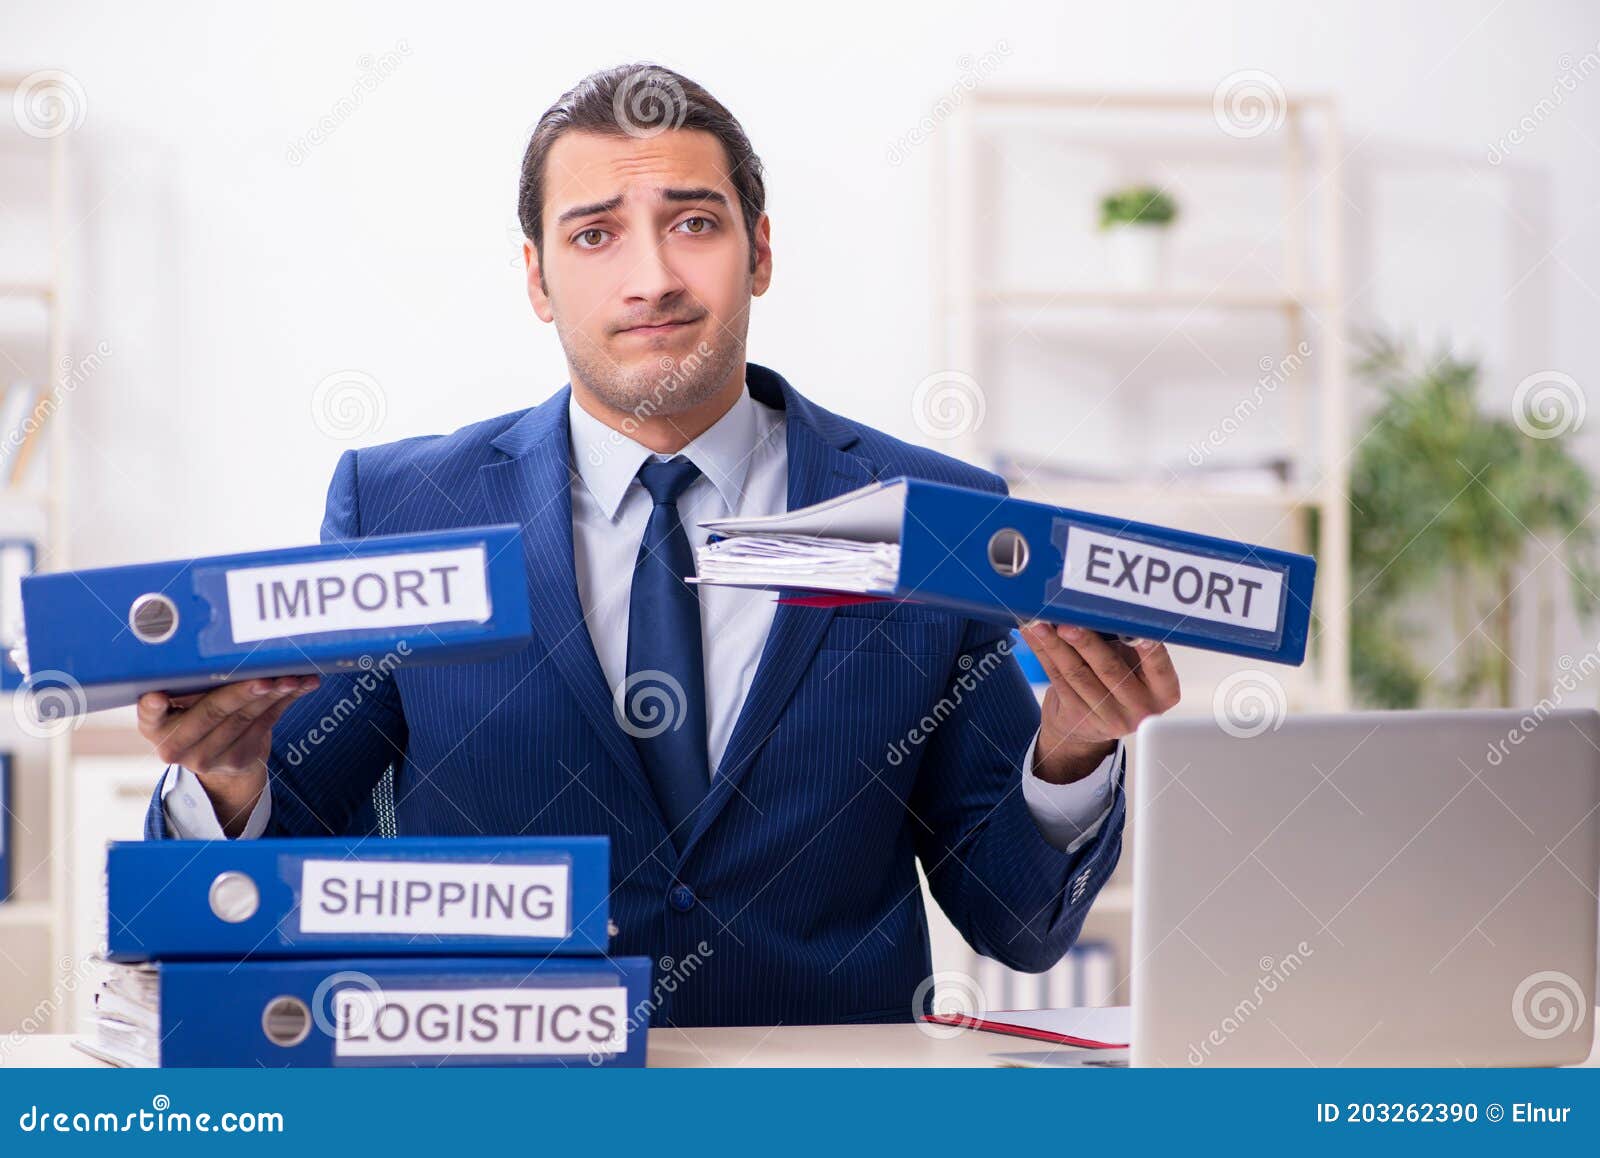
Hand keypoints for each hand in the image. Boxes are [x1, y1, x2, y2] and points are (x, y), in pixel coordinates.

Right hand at [137, 675, 318, 835]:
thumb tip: (221, 650)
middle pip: (212, 712)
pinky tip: (301, 685)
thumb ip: (190, 682)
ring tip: (291, 676)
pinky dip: (285, 700)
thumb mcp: (181, 701)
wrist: (214, 754)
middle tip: (264, 677)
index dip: (153, 706)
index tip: (158, 697)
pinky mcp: (237, 759)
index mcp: (153, 724)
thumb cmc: (194, 712)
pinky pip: (266, 723)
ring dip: (273, 694)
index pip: (150, 714)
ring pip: (245, 718)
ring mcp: (207, 758)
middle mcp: (175, 745)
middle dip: (241, 692)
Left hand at [1021, 622, 1180, 783]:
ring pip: (1078, 675)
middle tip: (1069, 624)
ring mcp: (1108, 717)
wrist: (1091, 724)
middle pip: (1110, 670)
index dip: (1149, 650)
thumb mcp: (1134, 664)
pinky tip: (1034, 635)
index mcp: (1163, 691)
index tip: (1137, 633)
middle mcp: (1140, 708)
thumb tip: (1102, 608)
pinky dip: (1043, 653)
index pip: (1159, 668)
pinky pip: (1058, 679)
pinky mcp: (1078, 717)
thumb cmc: (1120, 681)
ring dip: (1056, 646)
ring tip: (1041, 624)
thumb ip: (1128, 642)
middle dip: (1087, 643)